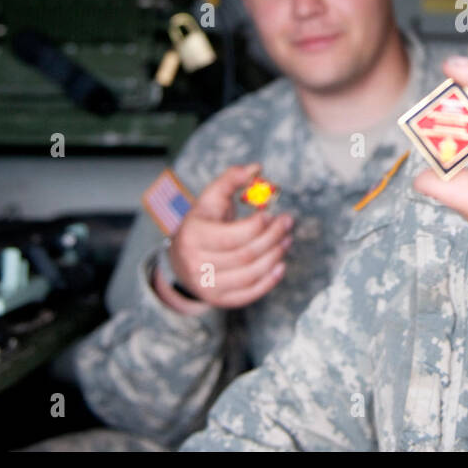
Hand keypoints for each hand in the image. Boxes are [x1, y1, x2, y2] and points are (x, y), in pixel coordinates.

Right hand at [161, 162, 292, 309]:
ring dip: (275, 256)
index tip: (272, 213)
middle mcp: (196, 264)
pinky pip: (248, 295)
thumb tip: (257, 167)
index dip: (258, 226)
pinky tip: (281, 265)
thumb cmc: (201, 224)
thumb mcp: (209, 199)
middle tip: (288, 223)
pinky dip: (269, 281)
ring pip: (250, 275)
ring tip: (287, 240)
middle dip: (273, 238)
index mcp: (193, 236)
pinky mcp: (218, 300)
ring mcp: (207, 286)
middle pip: (245, 255)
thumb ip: (231, 179)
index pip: (233, 236)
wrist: (179, 261)